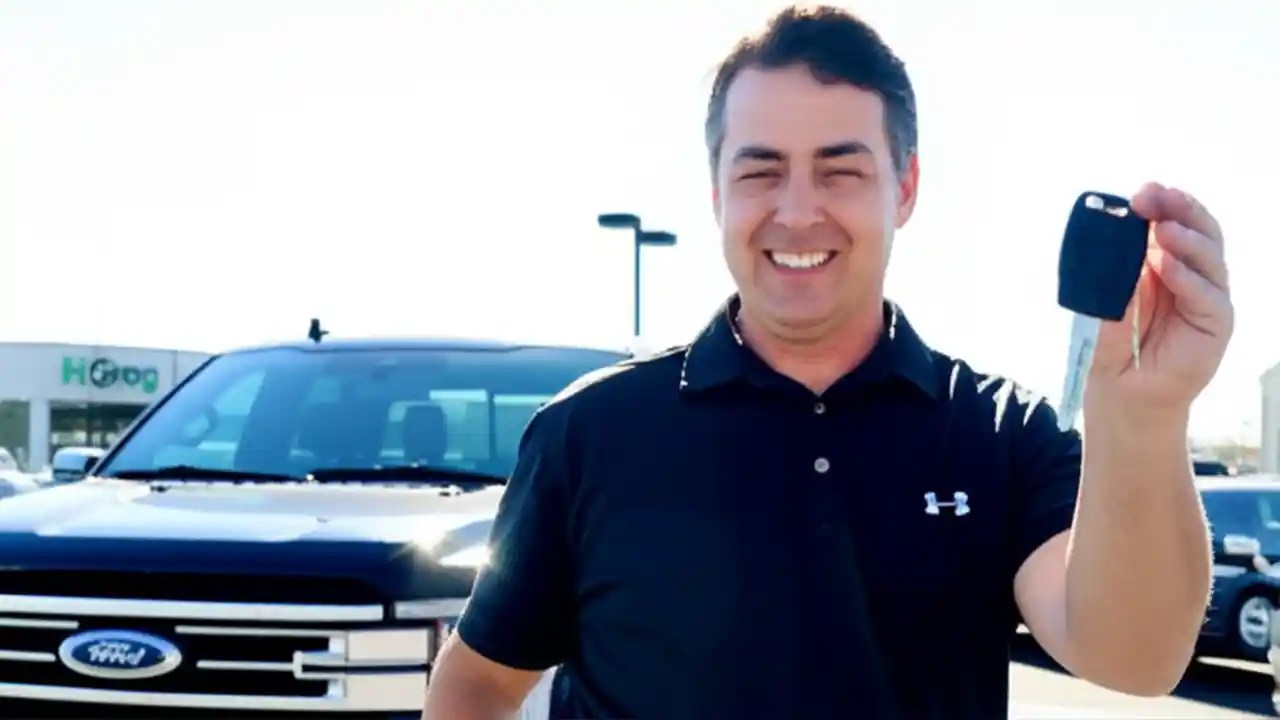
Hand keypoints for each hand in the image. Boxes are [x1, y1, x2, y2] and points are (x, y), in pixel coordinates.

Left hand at [1086, 182, 1233, 413]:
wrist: (1122, 388)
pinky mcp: (1216, 323)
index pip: (1177, 221)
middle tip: (1154, 198)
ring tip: (1162, 229)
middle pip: (1201, 231)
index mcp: (1169, 259)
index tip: (1143, 191)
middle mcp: (1194, 272)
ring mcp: (1208, 296)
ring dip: (1186, 239)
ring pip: (1210, 257)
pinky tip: (1165, 265)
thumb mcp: (1106, 299)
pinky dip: (1187, 277)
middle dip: (1179, 210)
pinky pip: (1207, 295)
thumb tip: (1115, 236)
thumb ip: (1114, 272)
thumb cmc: (1114, 340)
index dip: (1165, 203)